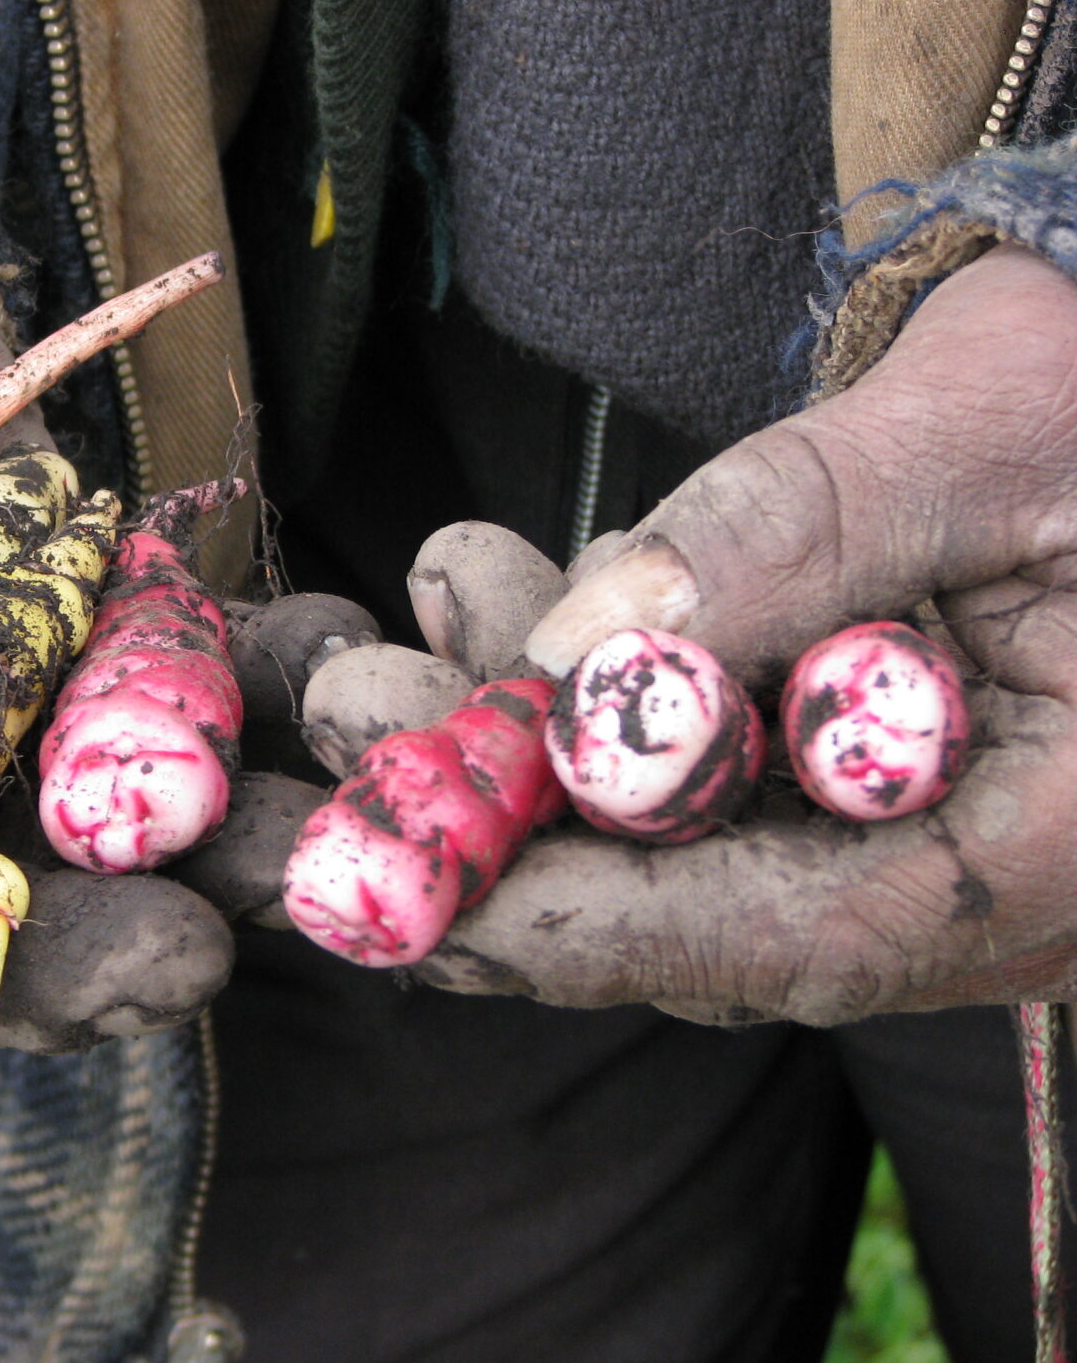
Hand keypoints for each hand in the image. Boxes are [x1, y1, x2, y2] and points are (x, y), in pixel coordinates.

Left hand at [408, 242, 1076, 1024]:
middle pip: (707, 908)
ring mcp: (911, 826)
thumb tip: (579, 655)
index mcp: (1070, 836)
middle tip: (356, 716)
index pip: (813, 934)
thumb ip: (795, 537)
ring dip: (517, 746)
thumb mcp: (982, 429)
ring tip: (377, 658)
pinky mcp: (844, 770)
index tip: (430, 894)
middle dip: (509, 818)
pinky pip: (689, 771)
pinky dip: (580, 699)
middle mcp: (987, 870)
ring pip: (675, 841)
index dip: (601, 924)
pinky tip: (484, 600)